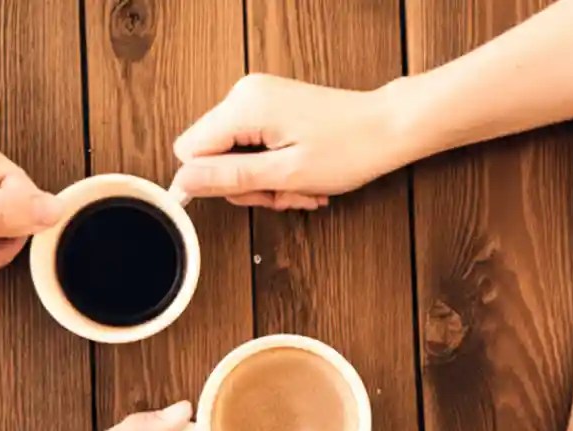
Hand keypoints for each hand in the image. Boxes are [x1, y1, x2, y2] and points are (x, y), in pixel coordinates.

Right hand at [171, 74, 407, 209]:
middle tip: (284, 193)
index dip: (214, 182)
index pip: (190, 150)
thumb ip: (231, 178)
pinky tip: (302, 175)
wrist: (388, 128)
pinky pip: (254, 145)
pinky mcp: (272, 106)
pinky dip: (275, 167)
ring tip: (300, 186)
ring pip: (236, 155)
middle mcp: (245, 94)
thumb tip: (184, 181)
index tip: (253, 194)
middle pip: (213, 154)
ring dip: (266, 181)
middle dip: (247, 184)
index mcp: (244, 106)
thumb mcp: (286, 174)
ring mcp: (259, 98)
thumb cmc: (350, 149)